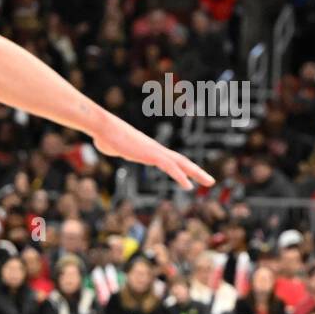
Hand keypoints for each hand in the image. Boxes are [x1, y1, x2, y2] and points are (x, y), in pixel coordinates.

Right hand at [91, 115, 214, 189]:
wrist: (103, 127)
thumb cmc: (105, 136)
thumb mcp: (112, 146)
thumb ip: (115, 148)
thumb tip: (106, 145)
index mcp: (150, 150)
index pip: (172, 160)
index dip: (183, 168)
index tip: (192, 175)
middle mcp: (157, 150)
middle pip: (182, 161)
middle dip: (197, 171)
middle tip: (210, 180)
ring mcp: (156, 152)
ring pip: (182, 163)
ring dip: (197, 173)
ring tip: (210, 182)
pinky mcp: (152, 155)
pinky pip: (170, 168)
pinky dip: (181, 177)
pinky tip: (189, 186)